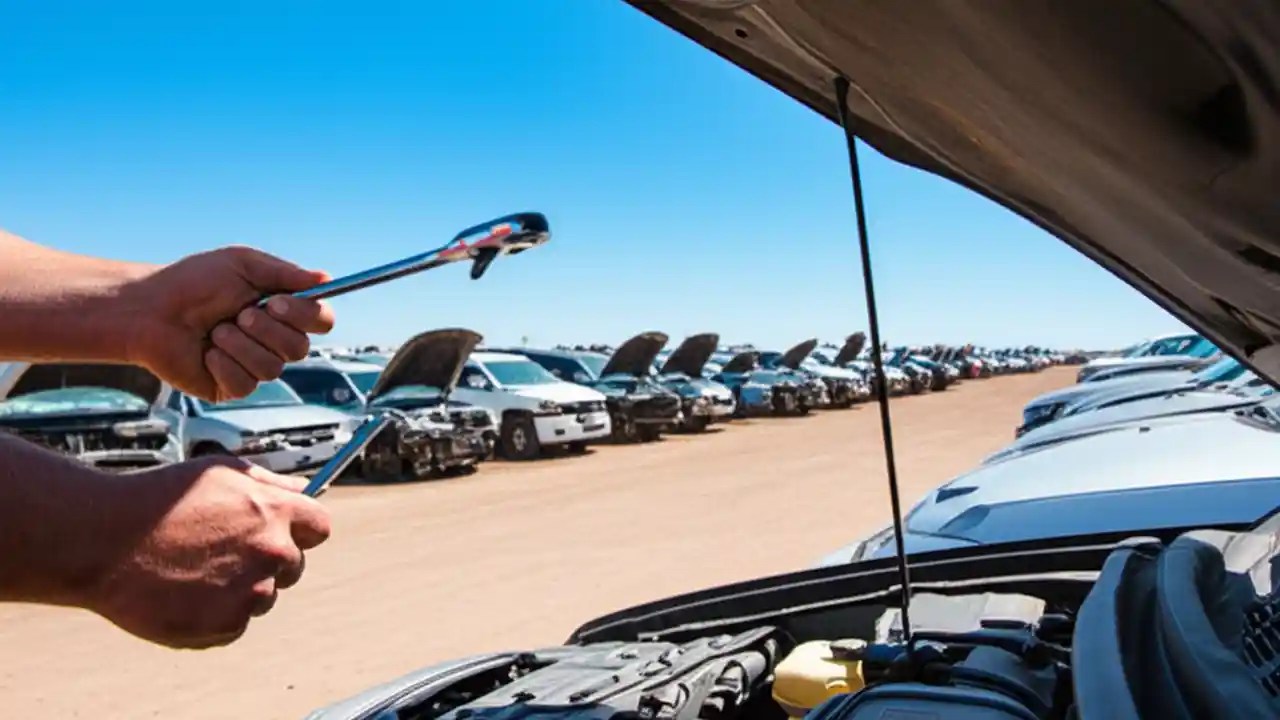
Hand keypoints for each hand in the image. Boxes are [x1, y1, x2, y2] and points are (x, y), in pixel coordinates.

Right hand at [84, 457, 330, 648]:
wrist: (104, 541)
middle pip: (294, 565)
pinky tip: (185, 592)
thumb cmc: (159, 500)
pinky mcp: (226, 625)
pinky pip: (236, 622)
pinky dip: (217, 612)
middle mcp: (272, 552)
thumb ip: (270, 481)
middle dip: (267, 559)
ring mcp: (251, 592)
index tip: (281, 532)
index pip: (320, 527)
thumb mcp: (219, 471)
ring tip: (194, 569)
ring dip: (241, 587)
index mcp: (275, 512)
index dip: (300, 530)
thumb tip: (304, 487)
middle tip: (221, 551)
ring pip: (265, 596)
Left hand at [122, 246, 335, 401]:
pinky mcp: (230, 387)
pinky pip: (246, 384)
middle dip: (266, 329)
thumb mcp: (241, 264)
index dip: (306, 315)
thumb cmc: (191, 282)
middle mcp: (272, 341)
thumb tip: (325, 278)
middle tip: (238, 313)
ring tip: (215, 331)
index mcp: (281, 311)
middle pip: (300, 348)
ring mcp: (252, 366)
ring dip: (239, 345)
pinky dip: (223, 364)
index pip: (321, 320)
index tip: (276, 301)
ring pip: (272, 368)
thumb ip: (285, 273)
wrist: (149, 309)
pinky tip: (205, 352)